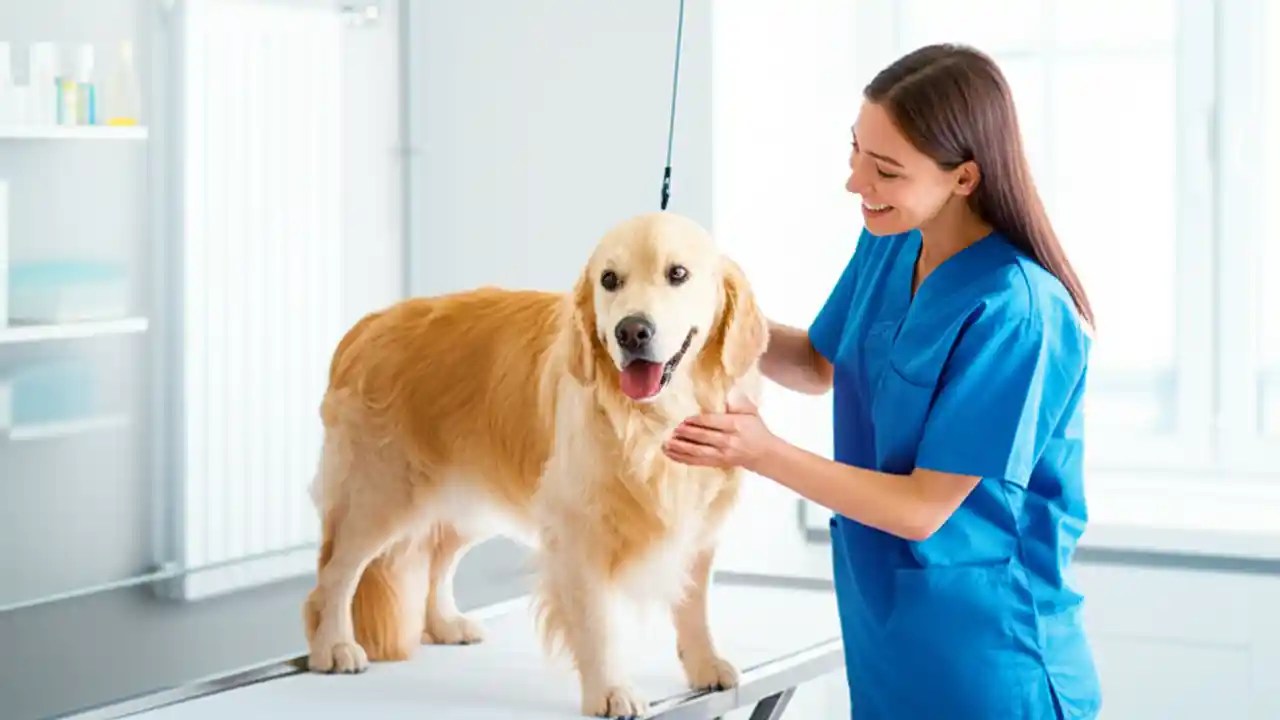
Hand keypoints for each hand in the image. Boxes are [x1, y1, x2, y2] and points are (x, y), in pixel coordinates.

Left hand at [663, 397, 777, 470]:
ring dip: (681, 448)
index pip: (713, 422)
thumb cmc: (755, 430)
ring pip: (698, 452)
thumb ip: (737, 402)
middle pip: (704, 437)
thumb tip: (725, 392)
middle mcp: (728, 440)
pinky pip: (698, 462)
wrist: (764, 454)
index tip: (684, 419)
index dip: (697, 421)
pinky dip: (683, 459)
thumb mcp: (751, 412)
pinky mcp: (718, 463)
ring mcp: (722, 454)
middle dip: (686, 434)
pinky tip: (671, 455)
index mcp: (735, 424)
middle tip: (672, 431)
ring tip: (666, 444)